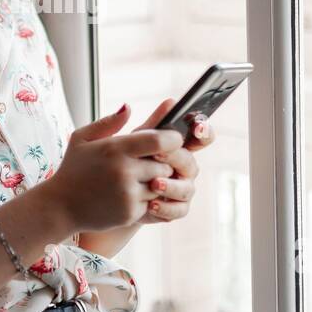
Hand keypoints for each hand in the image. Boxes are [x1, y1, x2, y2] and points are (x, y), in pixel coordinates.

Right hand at [44, 103, 184, 232]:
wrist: (60, 206)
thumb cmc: (73, 169)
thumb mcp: (82, 139)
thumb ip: (108, 122)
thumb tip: (128, 107)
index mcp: (115, 149)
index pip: (160, 141)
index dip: (172, 140)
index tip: (171, 140)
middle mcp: (124, 171)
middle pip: (166, 164)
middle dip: (163, 163)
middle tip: (153, 161)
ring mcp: (128, 194)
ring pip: (161, 185)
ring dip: (157, 182)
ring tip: (140, 178)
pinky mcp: (130, 213)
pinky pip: (153, 203)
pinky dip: (147, 199)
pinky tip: (131, 194)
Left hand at [132, 98, 215, 225]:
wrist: (109, 195)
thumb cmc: (123, 162)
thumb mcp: (134, 141)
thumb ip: (153, 124)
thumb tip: (170, 101)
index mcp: (178, 147)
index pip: (201, 136)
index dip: (203, 131)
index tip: (196, 127)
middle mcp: (185, 167)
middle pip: (190, 162)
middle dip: (176, 158)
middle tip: (158, 155)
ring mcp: (182, 189)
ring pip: (186, 188)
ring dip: (171, 186)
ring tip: (153, 184)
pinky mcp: (175, 209)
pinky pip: (178, 210)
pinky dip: (166, 208)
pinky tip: (152, 204)